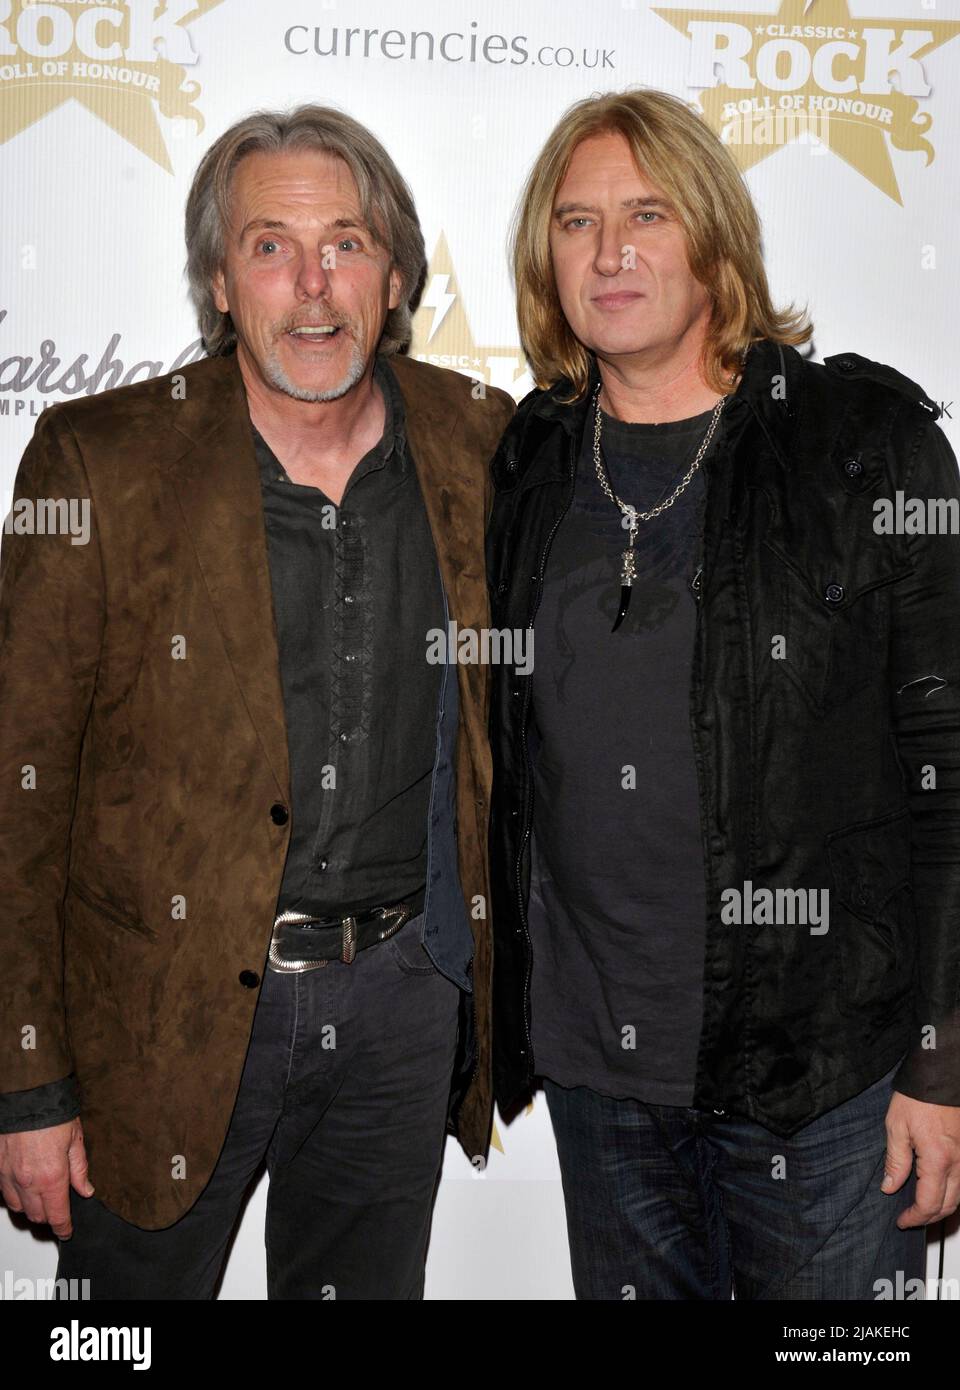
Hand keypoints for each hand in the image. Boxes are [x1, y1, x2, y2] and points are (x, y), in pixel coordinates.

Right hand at [0, 1119, 93, 1238]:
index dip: (63, 1227)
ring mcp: (10, 1177)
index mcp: (52, 1177)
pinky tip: (23, 1190)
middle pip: (38, 1216)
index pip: (57, 1214)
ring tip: (42, 1201)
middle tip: (58, 1212)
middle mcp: (28, 1182)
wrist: (28, 1097)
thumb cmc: (54, 1114)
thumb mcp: (76, 1141)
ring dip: (31, 1209)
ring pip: (19, 1208)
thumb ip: (80, 1170)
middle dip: (49, 1218)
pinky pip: (5, 1194)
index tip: (67, 1231)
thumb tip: (85, 1190)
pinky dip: (15, 1197)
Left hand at [883, 1092, 959, 1227]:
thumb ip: (895, 1161)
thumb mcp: (896, 1127)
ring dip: (942, 1206)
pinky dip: (952, 1192)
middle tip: (910, 1218)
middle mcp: (958, 1163)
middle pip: (949, 1205)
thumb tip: (890, 1187)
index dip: (915, 1217)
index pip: (929, 1203)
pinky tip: (937, 1189)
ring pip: (959, 1195)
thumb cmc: (917, 1096)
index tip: (902, 1221)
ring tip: (922, 1208)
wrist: (941, 1074)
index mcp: (937, 1160)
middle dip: (929, 1217)